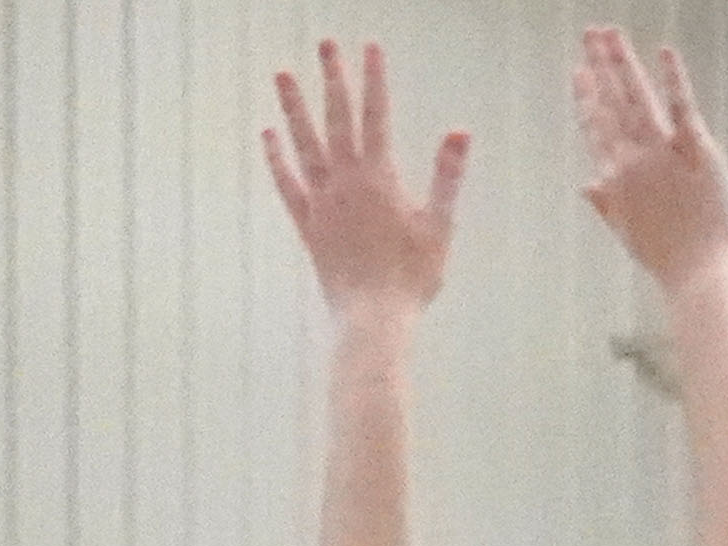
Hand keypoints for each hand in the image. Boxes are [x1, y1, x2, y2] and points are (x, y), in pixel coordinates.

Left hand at [264, 41, 469, 319]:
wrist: (373, 319)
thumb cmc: (412, 279)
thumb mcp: (439, 226)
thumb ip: (447, 176)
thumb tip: (459, 132)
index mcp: (379, 178)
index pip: (376, 116)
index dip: (373, 79)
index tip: (369, 47)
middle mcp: (345, 183)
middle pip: (336, 120)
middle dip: (332, 79)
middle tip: (325, 44)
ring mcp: (322, 202)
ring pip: (304, 144)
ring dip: (293, 108)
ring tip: (282, 74)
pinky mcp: (308, 225)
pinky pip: (287, 185)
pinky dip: (277, 159)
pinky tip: (268, 136)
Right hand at [573, 28, 727, 293]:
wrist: (700, 276)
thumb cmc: (667, 261)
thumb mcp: (629, 233)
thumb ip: (607, 204)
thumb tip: (586, 186)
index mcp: (615, 181)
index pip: (596, 129)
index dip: (586, 98)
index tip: (578, 72)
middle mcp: (632, 162)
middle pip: (612, 105)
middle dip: (600, 66)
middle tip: (589, 33)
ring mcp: (663, 154)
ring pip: (637, 99)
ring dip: (621, 63)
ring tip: (610, 33)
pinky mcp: (697, 151)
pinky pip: (681, 107)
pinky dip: (672, 79)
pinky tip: (663, 52)